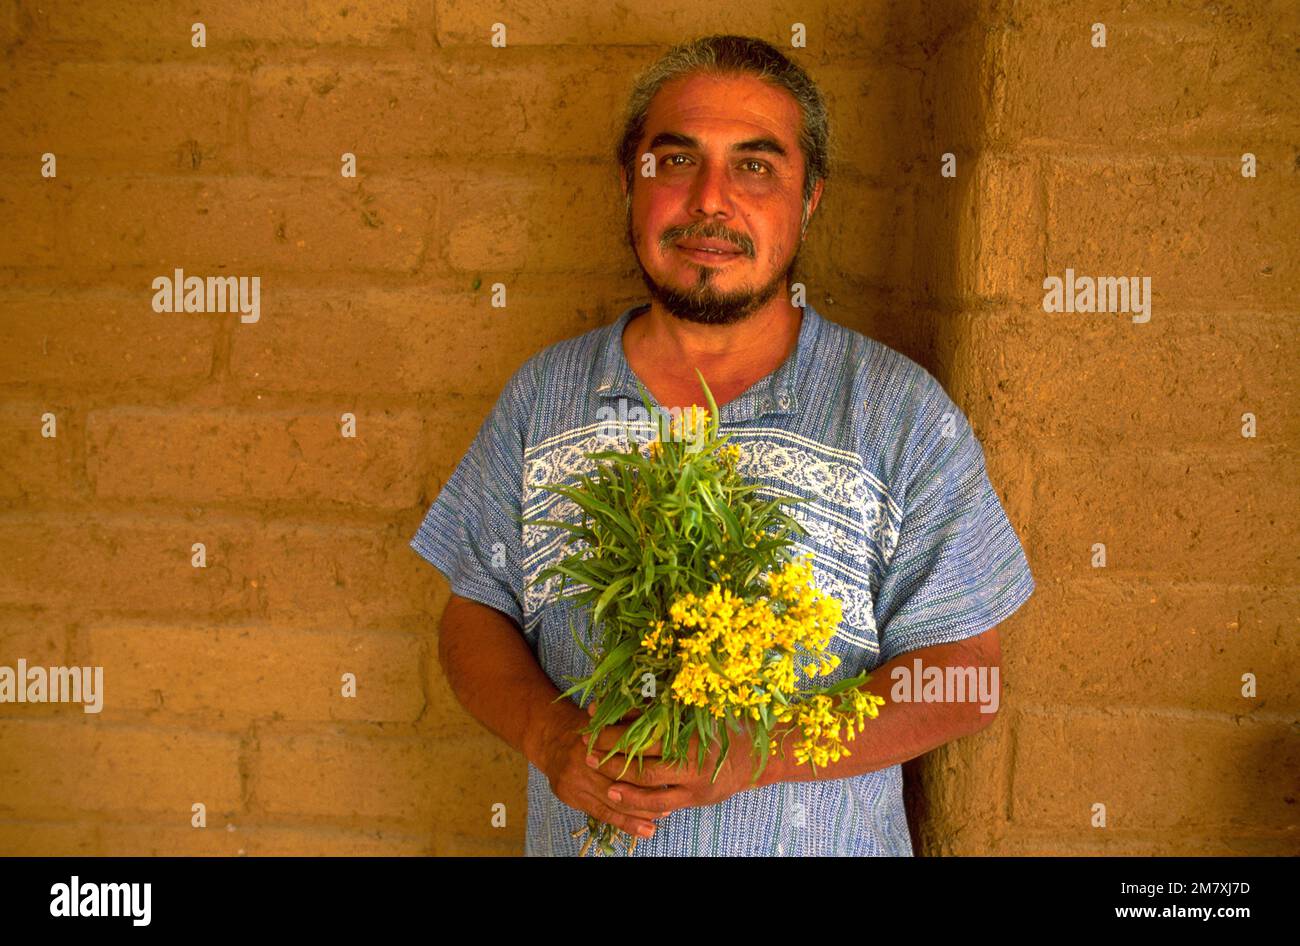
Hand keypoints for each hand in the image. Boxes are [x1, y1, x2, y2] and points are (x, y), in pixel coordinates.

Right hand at [533, 703, 665, 839]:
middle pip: (622, 783)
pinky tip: (643, 829)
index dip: (650, 769)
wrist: (550, 738)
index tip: (670, 777)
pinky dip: (624, 823)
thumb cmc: (587, 728)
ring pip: (614, 803)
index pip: (628, 758)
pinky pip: (601, 814)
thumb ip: (628, 722)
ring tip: (660, 818)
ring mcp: (575, 781)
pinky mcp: (571, 796)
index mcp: (596, 739)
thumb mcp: (606, 720)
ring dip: (639, 813)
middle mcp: (584, 761)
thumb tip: (657, 725)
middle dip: (648, 795)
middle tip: (670, 802)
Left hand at [584, 703, 762, 814]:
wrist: (760, 756)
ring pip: (648, 784)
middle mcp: (691, 758)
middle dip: (610, 751)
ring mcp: (693, 782)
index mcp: (689, 730)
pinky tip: (618, 795)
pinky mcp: (696, 799)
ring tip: (596, 772)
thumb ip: (664, 710)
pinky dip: (638, 801)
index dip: (615, 725)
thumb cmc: (727, 725)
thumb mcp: (697, 711)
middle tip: (586, 746)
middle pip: (640, 756)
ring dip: (618, 779)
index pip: (643, 729)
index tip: (593, 718)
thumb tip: (626, 701)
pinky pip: (661, 803)